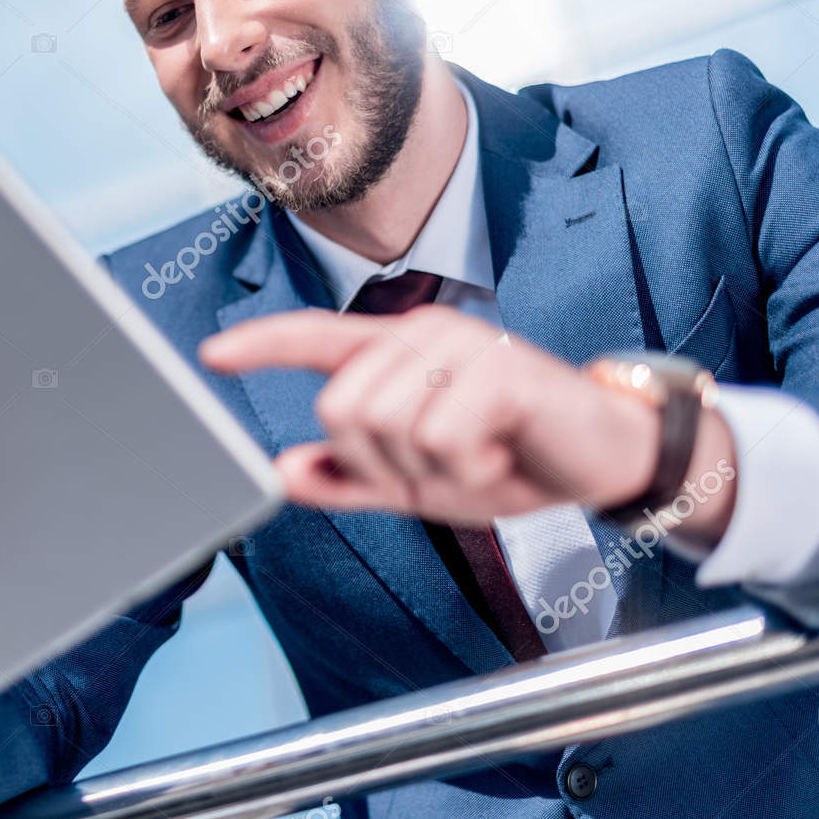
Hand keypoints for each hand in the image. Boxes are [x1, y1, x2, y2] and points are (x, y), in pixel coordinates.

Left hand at [200, 306, 733, 531]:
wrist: (606, 459)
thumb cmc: (512, 459)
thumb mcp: (420, 482)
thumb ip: (352, 479)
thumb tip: (282, 473)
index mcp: (399, 356)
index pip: (317, 340)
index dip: (263, 346)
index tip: (213, 357)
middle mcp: (423, 336)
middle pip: (342, 410)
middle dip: (384, 463)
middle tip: (446, 466)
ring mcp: (462, 346)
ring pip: (386, 425)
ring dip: (433, 470)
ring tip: (480, 457)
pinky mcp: (500, 369)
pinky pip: (440, 438)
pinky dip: (470, 470)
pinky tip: (502, 455)